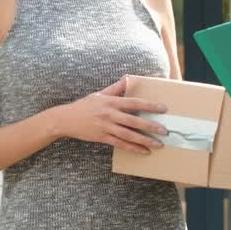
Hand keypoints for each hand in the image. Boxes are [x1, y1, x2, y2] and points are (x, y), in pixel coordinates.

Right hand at [47, 77, 168, 153]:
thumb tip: (128, 78)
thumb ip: (116, 87)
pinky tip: (144, 151)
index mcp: (111, 102)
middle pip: (134, 121)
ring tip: (158, 145)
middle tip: (165, 131)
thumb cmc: (84, 105)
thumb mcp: (99, 94)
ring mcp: (106, 127)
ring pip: (129, 135)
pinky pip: (120, 144)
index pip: (134, 103)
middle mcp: (110, 114)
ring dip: (145, 140)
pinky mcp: (102, 138)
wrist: (65, 119)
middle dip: (151, 126)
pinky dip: (133, 148)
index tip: (163, 108)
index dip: (149, 105)